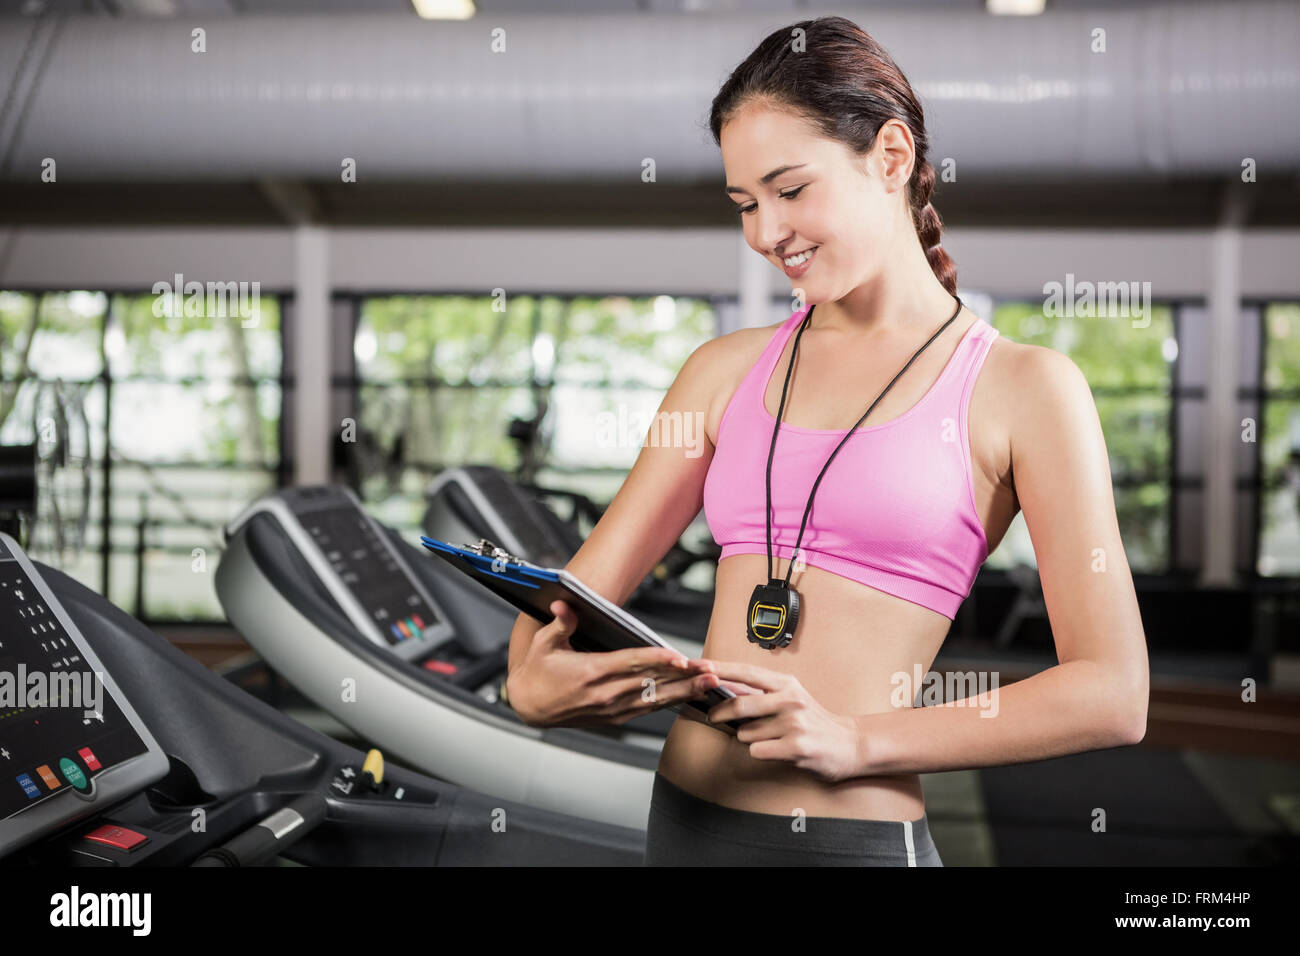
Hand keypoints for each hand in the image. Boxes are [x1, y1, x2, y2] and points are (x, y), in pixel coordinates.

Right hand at [507, 601, 721, 727]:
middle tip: (711, 670)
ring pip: (655, 699)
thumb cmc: (536, 671)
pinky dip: (671, 701)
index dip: (657, 660)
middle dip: (684, 677)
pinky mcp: (615, 717)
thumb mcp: (542, 643)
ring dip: (685, 692)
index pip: (630, 664)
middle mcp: (605, 694)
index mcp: (590, 672)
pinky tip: (691, 695)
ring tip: (711, 684)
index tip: (679, 658)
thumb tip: (564, 604)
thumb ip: (560, 624)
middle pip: (651, 683)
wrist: (528, 706)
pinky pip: (648, 709)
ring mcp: (612, 708)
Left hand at [703, 660, 861, 783]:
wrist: (849, 744)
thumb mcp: (790, 697)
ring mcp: (794, 723)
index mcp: (786, 684)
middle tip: (713, 716)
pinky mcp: (796, 746)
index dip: (717, 669)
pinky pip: (758, 751)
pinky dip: (761, 753)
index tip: (695, 666)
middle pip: (739, 703)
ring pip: (746, 732)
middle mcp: (790, 699)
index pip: (745, 672)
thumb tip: (723, 687)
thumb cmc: (813, 720)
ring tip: (768, 738)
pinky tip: (778, 750)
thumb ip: (760, 693)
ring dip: (748, 738)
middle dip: (720, 712)